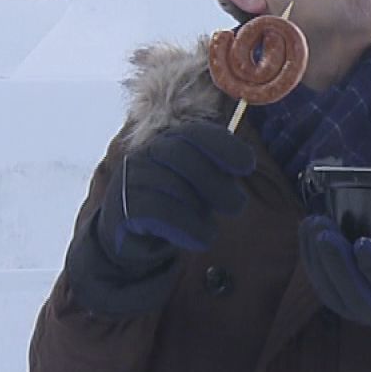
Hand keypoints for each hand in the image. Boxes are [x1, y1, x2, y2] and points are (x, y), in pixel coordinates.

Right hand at [64, 122, 254, 315]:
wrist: (126, 237)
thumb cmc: (172, 205)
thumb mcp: (197, 184)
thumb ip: (216, 170)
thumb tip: (249, 161)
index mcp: (167, 141)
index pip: (196, 133)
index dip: (224, 146)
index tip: (246, 165)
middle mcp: (146, 155)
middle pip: (183, 156)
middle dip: (216, 182)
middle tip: (236, 205)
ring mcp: (131, 180)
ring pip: (172, 186)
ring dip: (200, 212)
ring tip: (210, 230)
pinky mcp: (121, 209)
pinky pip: (158, 212)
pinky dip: (185, 227)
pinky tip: (198, 238)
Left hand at [299, 212, 370, 343]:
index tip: (363, 242)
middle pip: (360, 301)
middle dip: (338, 266)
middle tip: (325, 231)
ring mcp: (366, 316)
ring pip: (337, 298)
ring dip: (319, 262)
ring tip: (312, 225)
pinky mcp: (349, 307)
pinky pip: (326, 292)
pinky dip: (313, 264)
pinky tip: (307, 234)